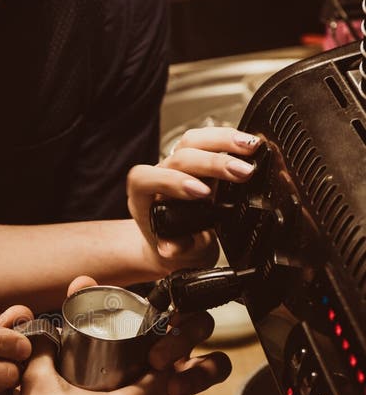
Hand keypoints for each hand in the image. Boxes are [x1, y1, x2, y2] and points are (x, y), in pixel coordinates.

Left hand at [127, 126, 261, 265]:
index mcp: (144, 198)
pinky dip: (230, 141)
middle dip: (213, 163)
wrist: (176, 242)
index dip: (172, 181)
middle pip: (179, 155)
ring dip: (224, 142)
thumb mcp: (176, 254)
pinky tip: (250, 145)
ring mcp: (178, 164)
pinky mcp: (198, 158)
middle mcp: (160, 175)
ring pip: (194, 140)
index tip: (202, 193)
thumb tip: (172, 247)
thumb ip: (177, 249)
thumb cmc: (173, 245)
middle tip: (242, 173)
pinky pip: (209, 141)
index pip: (147, 178)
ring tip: (251, 147)